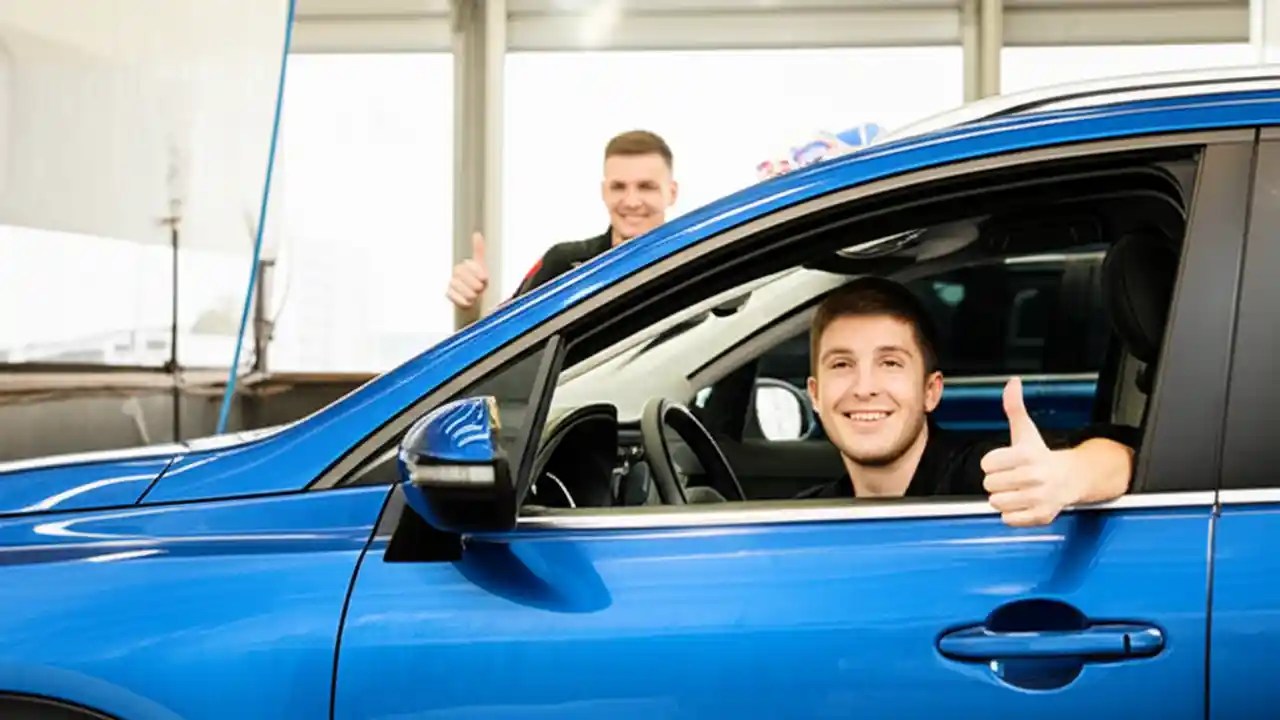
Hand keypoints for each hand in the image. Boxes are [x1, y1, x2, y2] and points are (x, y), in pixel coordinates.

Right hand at [447, 232, 487, 309]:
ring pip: (468, 293)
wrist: (471, 295)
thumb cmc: (477, 279)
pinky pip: (460, 300)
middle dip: (478, 287)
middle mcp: (456, 273)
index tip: (484, 279)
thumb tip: (476, 234)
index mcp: (464, 265)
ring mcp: (452, 284)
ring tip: (474, 295)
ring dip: (474, 295)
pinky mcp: (449, 294)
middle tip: (479, 288)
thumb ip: (478, 250)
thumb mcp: (481, 265)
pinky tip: (468, 300)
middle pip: (472, 283)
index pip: (472, 268)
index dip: (481, 275)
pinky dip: (466, 302)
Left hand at [980, 377, 1081, 526]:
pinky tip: (1024, 503)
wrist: (1071, 478)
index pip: (987, 463)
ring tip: (1018, 490)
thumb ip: (1014, 406)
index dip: (993, 462)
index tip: (1007, 461)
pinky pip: (1007, 519)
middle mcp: (1035, 477)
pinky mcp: (1042, 516)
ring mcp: (1039, 498)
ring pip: (996, 503)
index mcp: (1028, 455)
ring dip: (1003, 497)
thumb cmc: (1041, 455)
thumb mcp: (1026, 430)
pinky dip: (1012, 514)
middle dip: (997, 480)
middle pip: (989, 484)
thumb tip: (1013, 382)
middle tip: (1013, 476)